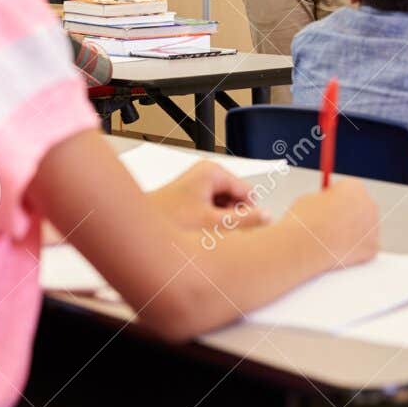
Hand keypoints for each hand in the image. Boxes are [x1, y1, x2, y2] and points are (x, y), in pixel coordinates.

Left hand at [148, 161, 268, 232]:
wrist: (140, 225)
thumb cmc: (167, 218)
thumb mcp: (212, 223)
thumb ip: (244, 220)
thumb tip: (267, 217)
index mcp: (213, 171)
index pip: (248, 192)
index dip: (248, 213)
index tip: (246, 231)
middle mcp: (207, 173)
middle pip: (237, 198)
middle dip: (232, 218)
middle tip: (220, 235)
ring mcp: (199, 183)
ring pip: (226, 205)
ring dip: (222, 221)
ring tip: (207, 234)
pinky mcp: (193, 194)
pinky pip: (214, 207)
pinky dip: (212, 220)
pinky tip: (202, 232)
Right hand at [283, 181, 377, 269]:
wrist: (302, 247)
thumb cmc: (303, 222)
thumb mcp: (309, 199)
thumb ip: (324, 200)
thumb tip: (328, 205)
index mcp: (354, 187)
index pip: (350, 189)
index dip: (338, 197)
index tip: (330, 205)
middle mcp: (369, 203)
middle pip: (361, 206)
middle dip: (349, 214)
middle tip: (332, 224)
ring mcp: (373, 226)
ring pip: (364, 228)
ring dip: (352, 232)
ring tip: (329, 241)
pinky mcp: (372, 248)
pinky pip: (364, 247)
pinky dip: (354, 251)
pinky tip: (337, 252)